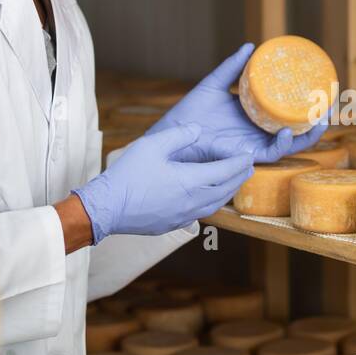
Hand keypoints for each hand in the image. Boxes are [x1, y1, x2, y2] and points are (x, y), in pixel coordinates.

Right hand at [72, 123, 252, 242]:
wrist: (106, 208)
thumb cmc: (127, 176)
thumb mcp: (153, 145)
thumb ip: (180, 135)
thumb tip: (199, 130)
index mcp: (191, 181)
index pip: (226, 170)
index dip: (240, 161)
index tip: (249, 154)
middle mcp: (193, 202)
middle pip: (226, 189)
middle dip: (240, 176)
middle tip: (247, 166)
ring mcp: (185, 216)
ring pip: (216, 204)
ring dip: (228, 191)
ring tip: (233, 181)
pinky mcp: (174, 224)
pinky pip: (203, 213)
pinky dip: (213, 202)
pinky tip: (208, 196)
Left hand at [150, 43, 328, 162]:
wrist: (176, 132)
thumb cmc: (191, 111)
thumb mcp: (216, 83)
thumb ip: (232, 67)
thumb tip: (251, 46)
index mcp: (254, 117)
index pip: (285, 113)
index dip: (304, 106)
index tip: (320, 91)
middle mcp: (258, 133)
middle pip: (295, 130)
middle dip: (316, 122)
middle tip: (330, 106)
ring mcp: (254, 145)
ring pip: (290, 144)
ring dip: (308, 135)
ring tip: (321, 120)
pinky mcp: (247, 156)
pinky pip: (272, 153)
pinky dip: (283, 143)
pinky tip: (288, 130)